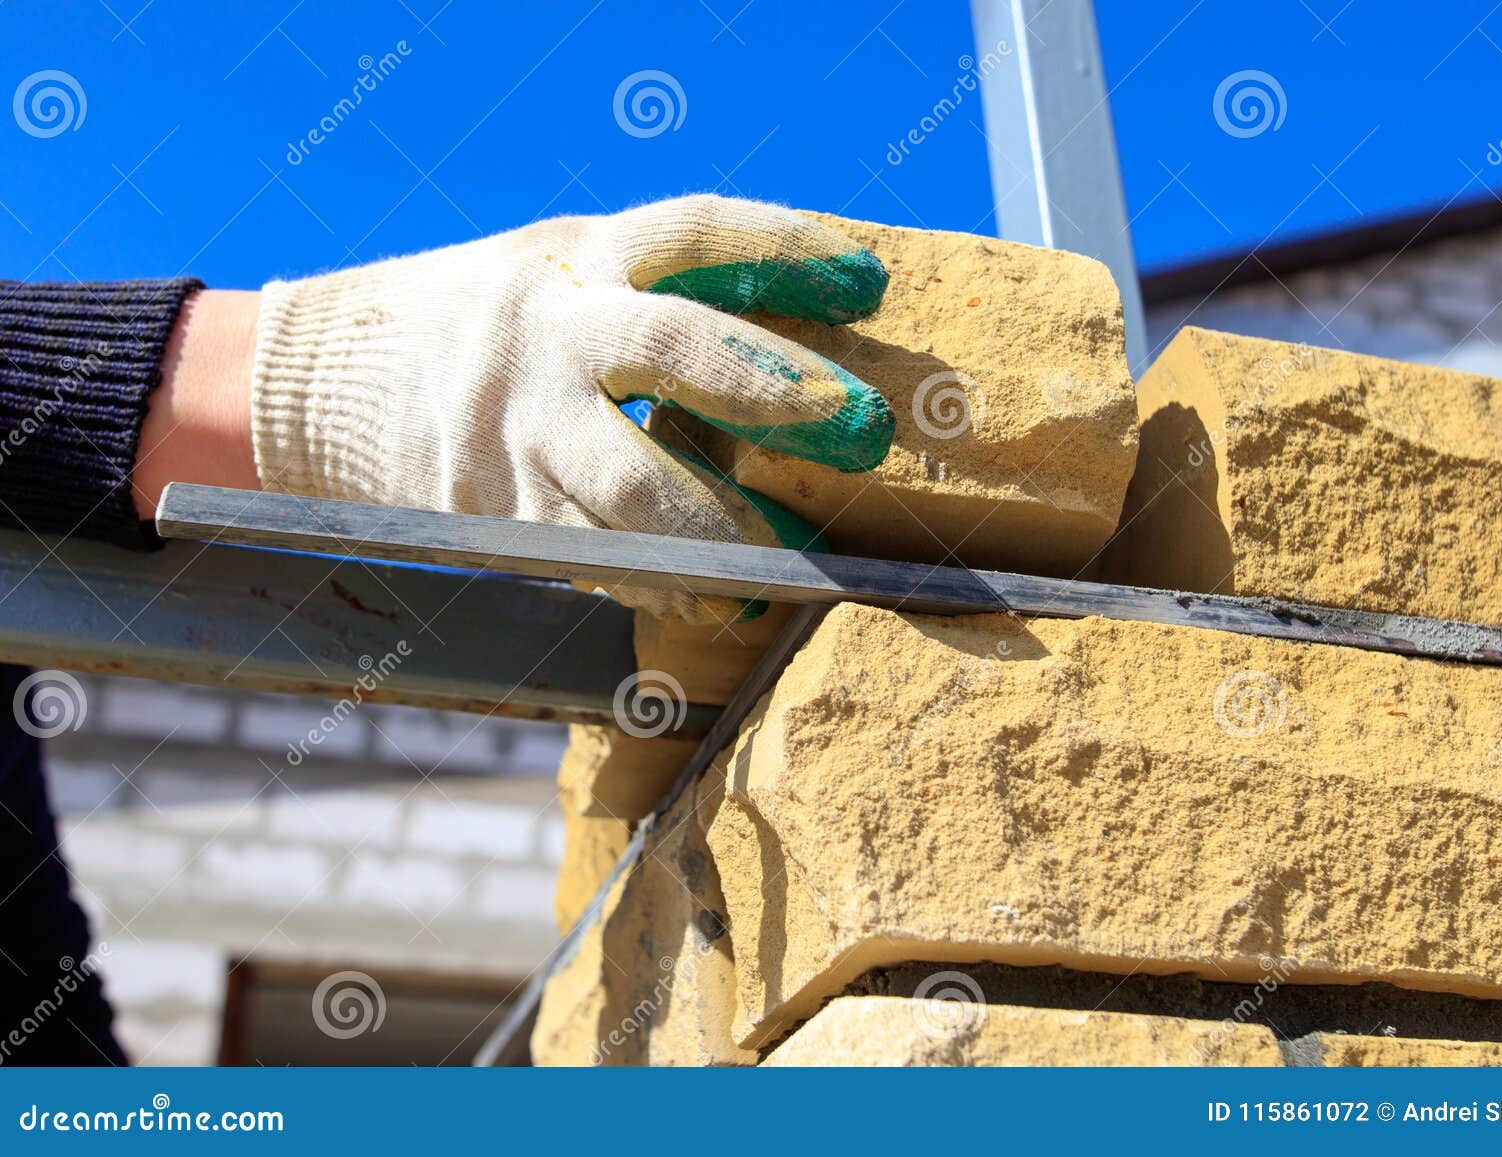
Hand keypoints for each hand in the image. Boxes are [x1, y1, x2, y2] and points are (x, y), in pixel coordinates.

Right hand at [249, 194, 892, 620]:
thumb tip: (805, 332)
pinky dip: (668, 584)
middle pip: (676, 350)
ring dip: (730, 526)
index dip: (787, 249)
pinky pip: (597, 558)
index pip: (695, 231)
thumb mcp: (564, 264)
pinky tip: (722, 598)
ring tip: (798, 556)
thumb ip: (660, 287)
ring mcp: (518, 430)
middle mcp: (550, 334)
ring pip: (635, 485)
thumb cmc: (494, 318)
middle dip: (779, 389)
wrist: (324, 383)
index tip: (870, 281)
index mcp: (578, 257)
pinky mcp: (497, 514)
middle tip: (866, 427)